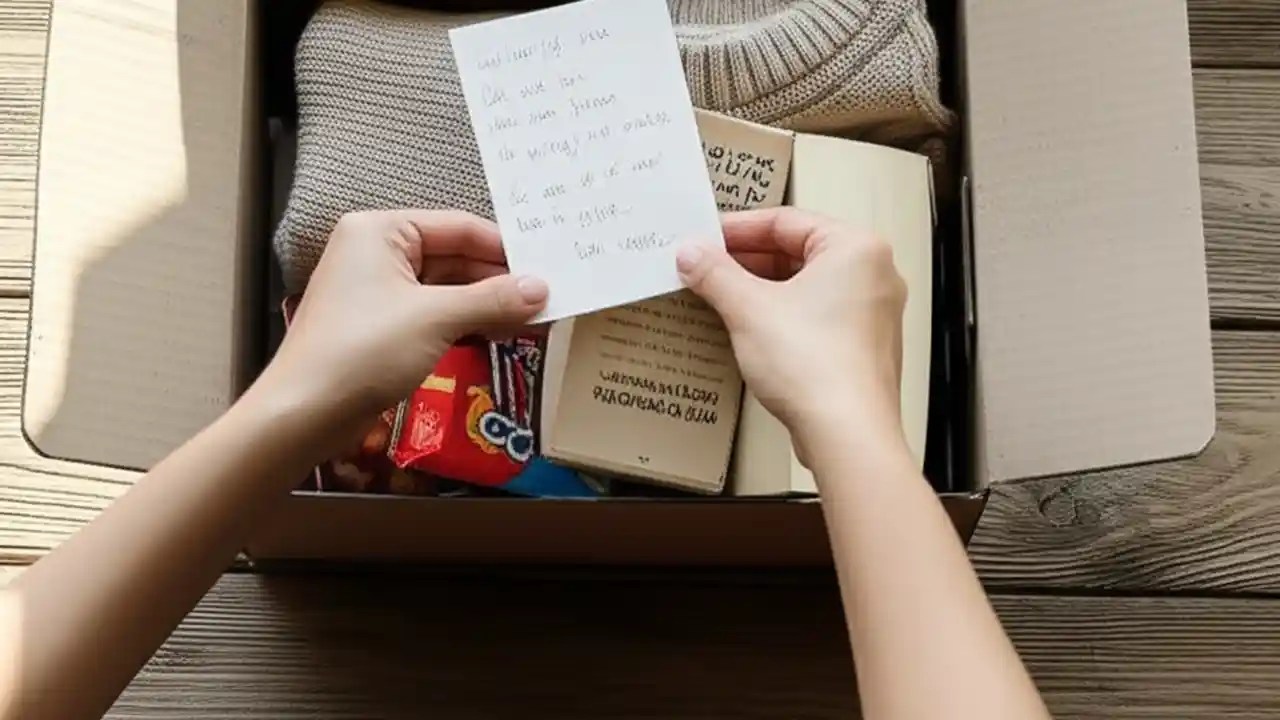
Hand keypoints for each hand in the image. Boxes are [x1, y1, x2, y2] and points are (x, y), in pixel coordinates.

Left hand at [258, 210, 547, 434]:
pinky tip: (503, 334)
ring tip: (537, 319)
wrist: (303, 414)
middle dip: (501, 280)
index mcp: (381, 231)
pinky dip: (468, 323)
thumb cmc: (363, 352)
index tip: (550, 266)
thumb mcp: (436, 319)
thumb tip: (542, 290)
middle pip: (455, 257)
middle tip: (551, 297)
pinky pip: (435, 315)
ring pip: (447, 289)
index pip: (459, 227)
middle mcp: (377, 252)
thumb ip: (493, 300)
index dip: (506, 248)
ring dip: (489, 304)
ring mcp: (378, 291)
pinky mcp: (382, 327)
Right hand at [676, 208, 905, 450]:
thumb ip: (715, 274)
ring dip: (761, 289)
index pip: (786, 221)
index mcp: (855, 249)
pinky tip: (749, 328)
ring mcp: (871, 313)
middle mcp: (872, 275)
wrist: (846, 433)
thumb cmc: (817, 368)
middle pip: (797, 252)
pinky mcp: (861, 347)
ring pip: (806, 286)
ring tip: (719, 297)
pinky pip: (815, 315)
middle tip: (705, 268)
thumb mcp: (748, 309)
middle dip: (746, 262)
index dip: (737, 229)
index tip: (704, 240)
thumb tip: (693, 255)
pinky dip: (781, 315)